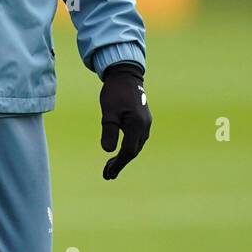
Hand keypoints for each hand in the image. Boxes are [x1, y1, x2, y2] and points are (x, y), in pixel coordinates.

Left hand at [99, 63, 150, 179]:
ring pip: (135, 147)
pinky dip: (127, 148)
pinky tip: (118, 152)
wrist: (125, 76)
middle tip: (107, 175)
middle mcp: (145, 127)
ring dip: (123, 158)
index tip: (108, 174)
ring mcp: (145, 124)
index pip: (128, 152)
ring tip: (109, 168)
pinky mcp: (142, 121)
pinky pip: (136, 140)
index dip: (118, 164)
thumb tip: (107, 150)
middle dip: (119, 164)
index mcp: (137, 126)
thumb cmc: (115, 92)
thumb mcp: (108, 111)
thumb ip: (109, 130)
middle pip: (133, 152)